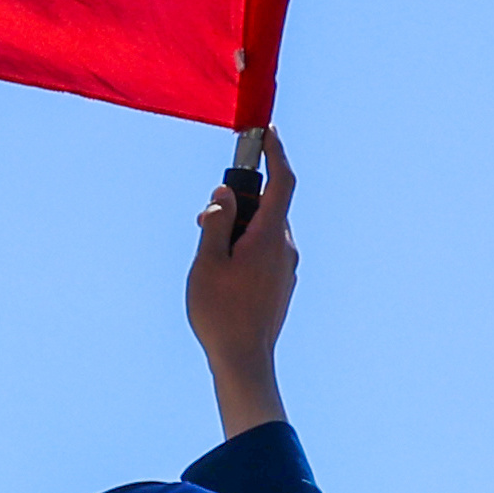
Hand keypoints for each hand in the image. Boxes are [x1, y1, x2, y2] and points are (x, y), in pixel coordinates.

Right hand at [187, 128, 295, 435]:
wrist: (245, 360)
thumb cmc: (221, 313)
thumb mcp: (207, 263)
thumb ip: (216, 223)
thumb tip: (222, 196)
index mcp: (269, 236)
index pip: (282, 181)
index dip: (276, 152)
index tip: (267, 132)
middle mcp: (285, 247)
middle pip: (266, 206)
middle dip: (238, 202)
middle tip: (206, 218)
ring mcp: (287, 267)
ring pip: (265, 230)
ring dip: (239, 228)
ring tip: (209, 253)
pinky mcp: (283, 284)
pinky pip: (265, 251)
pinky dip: (246, 247)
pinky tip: (223, 273)